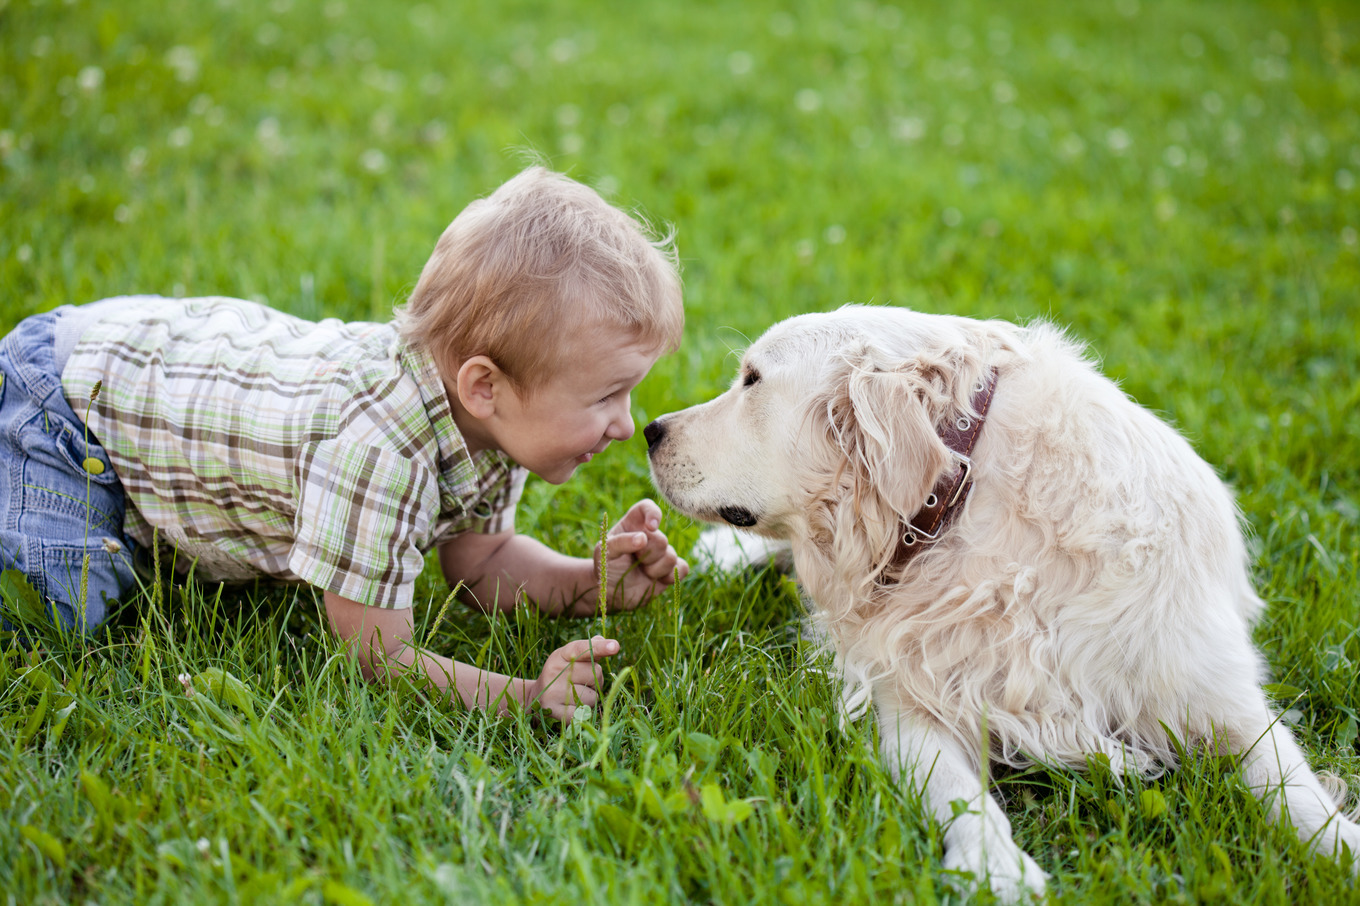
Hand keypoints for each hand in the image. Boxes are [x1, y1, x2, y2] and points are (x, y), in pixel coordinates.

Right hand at [528, 636, 619, 721]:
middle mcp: (554, 670)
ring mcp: (552, 691)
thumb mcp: (570, 658)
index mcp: (561, 655)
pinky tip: (570, 707)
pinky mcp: (553, 711)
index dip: (600, 648)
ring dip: (590, 698)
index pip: (582, 648)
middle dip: (596, 680)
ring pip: (593, 696)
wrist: (535, 698)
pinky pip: (584, 712)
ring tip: (574, 696)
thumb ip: (588, 649)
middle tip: (581, 683)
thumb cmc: (560, 675)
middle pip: (595, 673)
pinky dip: (583, 712)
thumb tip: (602, 639)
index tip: (615, 646)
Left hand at [589, 499, 688, 614]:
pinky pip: (683, 568)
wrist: (611, 593)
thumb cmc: (606, 567)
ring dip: (654, 569)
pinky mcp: (670, 569)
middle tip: (634, 561)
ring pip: (671, 556)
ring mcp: (661, 553)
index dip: (653, 514)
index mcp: (633, 524)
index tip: (651, 527)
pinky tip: (657, 580)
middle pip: (661, 539)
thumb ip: (620, 542)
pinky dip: (671, 576)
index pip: (646, 508)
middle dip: (647, 555)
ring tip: (642, 572)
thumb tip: (643, 538)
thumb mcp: (605, 552)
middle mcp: (650, 536)